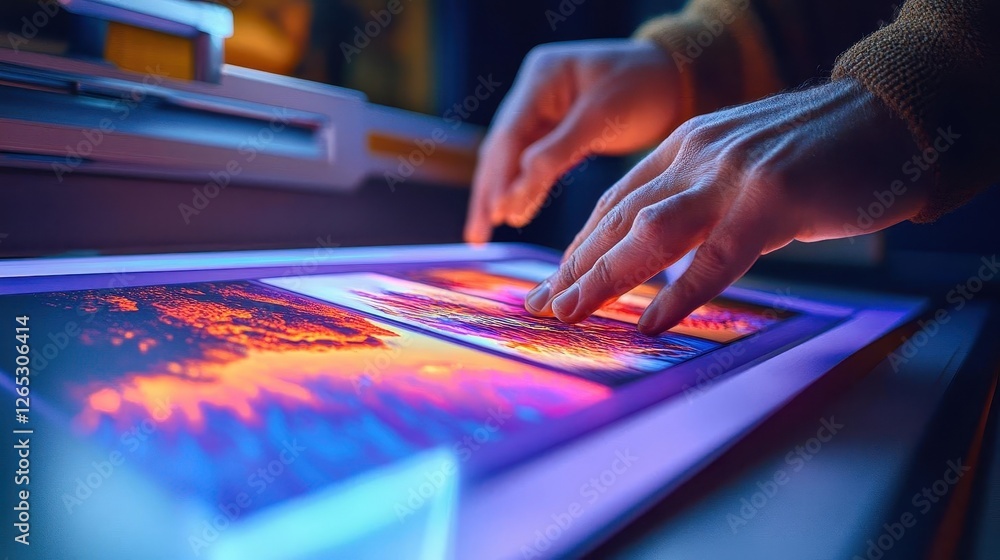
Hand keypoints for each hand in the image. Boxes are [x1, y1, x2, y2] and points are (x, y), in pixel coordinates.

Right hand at [464, 39, 681, 242]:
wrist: (675, 79)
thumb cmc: (643, 88)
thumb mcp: (603, 118)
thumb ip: (559, 151)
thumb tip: (516, 188)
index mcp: (542, 77)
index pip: (511, 133)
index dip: (501, 175)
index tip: (497, 213)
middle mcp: (534, 91)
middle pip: (502, 146)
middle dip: (490, 191)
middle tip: (477, 234)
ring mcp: (543, 109)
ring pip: (511, 157)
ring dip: (499, 193)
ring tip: (481, 234)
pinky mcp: (556, 128)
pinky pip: (532, 161)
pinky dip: (523, 187)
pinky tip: (513, 212)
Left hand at [524, 78, 932, 333]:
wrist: (891, 119)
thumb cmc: (816, 153)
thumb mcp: (740, 166)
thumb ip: (699, 199)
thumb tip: (657, 248)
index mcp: (685, 146)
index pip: (615, 201)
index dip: (579, 246)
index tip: (552, 283)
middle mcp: (697, 154)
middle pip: (618, 217)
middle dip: (574, 267)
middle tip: (541, 308)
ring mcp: (732, 174)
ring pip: (649, 231)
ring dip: (604, 275)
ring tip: (571, 312)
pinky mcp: (773, 198)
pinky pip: (716, 255)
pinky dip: (679, 292)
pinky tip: (651, 321)